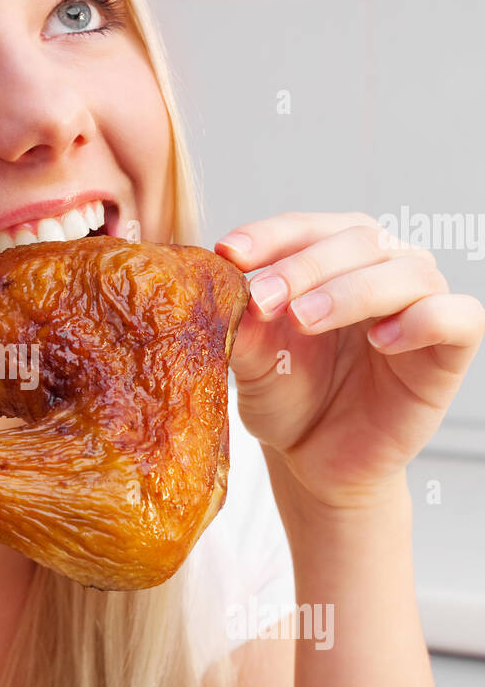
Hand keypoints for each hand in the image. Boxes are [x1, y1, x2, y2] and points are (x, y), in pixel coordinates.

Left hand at [214, 212, 484, 510]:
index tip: (229, 254)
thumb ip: (244, 325)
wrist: (313, 457)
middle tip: (264, 299)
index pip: (306, 228)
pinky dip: (420, 320)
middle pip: (358, 240)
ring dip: (350, 291)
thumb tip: (229, 290)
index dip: (269, 235)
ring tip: (305, 320)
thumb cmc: (288, 397)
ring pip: (407, 271)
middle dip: (304, 267)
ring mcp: (420, 304)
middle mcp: (382, 269)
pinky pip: (457, 316)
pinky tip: (379, 341)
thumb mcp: (253, 362)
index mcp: (333, 258)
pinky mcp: (450, 349)